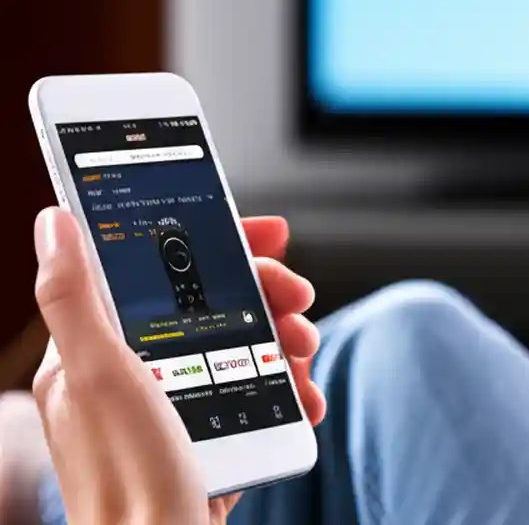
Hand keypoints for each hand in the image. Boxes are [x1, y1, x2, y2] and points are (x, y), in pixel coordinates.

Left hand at [31, 208, 324, 524]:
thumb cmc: (124, 477)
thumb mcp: (96, 375)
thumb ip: (74, 298)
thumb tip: (55, 221)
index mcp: (99, 350)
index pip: (160, 270)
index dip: (217, 242)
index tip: (265, 234)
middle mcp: (138, 373)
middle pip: (214, 305)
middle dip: (268, 295)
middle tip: (299, 302)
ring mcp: (179, 405)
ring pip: (246, 347)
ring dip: (286, 342)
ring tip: (302, 357)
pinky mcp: (213, 437)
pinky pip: (260, 395)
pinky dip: (289, 390)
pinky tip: (302, 397)